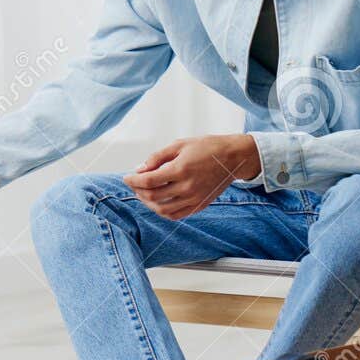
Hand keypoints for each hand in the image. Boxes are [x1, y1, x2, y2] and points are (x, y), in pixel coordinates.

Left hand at [123, 133, 261, 219]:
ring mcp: (194, 199)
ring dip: (148, 203)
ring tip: (144, 194)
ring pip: (162, 209)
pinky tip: (158, 203)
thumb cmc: (207, 147)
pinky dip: (162, 211)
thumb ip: (157, 158)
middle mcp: (187, 187)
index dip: (133, 181)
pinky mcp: (199, 205)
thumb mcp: (179, 145)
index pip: (148, 181)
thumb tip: (139, 169)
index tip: (127, 177)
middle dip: (138, 191)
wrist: (232, 158)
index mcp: (181, 169)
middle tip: (134, 184)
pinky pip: (175, 215)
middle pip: (153, 197)